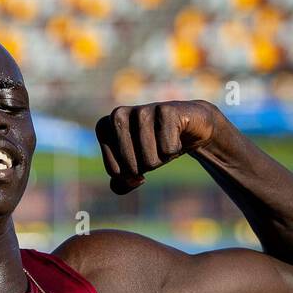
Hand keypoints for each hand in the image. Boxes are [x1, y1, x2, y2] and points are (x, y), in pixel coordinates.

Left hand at [95, 100, 220, 194]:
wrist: (188, 125)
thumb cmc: (155, 146)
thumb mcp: (136, 167)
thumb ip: (121, 183)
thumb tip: (131, 182)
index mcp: (103, 127)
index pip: (114, 172)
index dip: (131, 175)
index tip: (139, 158)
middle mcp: (118, 115)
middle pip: (130, 168)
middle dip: (146, 167)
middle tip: (154, 150)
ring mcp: (141, 110)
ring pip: (149, 160)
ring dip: (162, 158)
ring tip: (165, 142)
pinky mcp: (166, 109)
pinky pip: (168, 149)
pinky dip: (175, 148)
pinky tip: (178, 134)